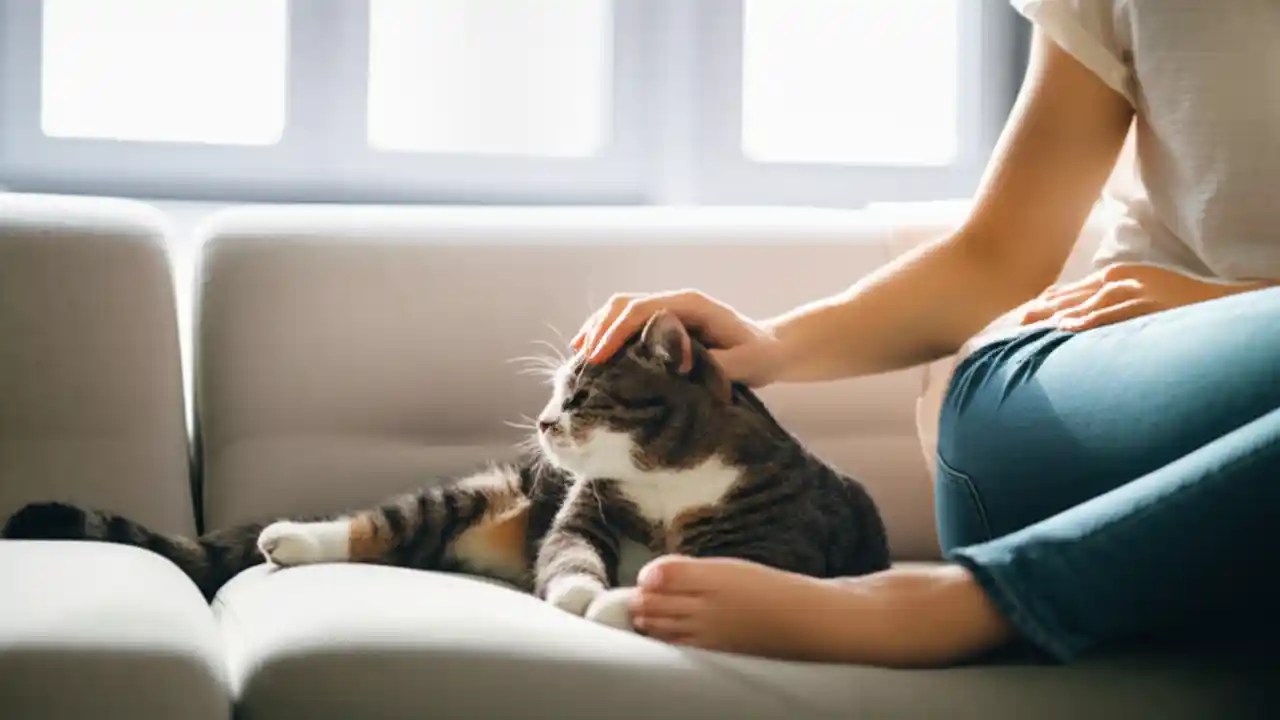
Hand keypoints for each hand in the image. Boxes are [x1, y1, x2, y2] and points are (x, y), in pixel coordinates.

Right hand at [571, 290, 784, 386]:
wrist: (771, 348)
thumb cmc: (759, 355)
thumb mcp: (744, 364)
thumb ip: (713, 364)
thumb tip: (678, 367)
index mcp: (691, 304)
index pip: (641, 309)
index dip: (616, 331)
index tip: (598, 357)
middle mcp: (676, 301)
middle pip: (624, 303)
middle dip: (600, 328)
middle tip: (584, 359)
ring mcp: (669, 310)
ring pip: (622, 309)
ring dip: (598, 328)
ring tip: (579, 354)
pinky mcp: (666, 323)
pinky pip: (629, 321)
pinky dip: (608, 332)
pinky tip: (593, 351)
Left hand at [1020, 263, 1264, 331]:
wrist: (1217, 303)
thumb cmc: (1175, 306)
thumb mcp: (1138, 297)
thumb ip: (1109, 304)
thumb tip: (1076, 321)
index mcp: (1116, 276)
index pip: (1070, 291)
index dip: (1044, 303)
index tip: (1019, 316)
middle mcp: (1119, 279)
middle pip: (1070, 296)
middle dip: (1041, 310)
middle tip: (1011, 323)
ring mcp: (1133, 290)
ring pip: (1085, 304)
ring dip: (1056, 316)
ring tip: (1028, 327)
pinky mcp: (1147, 304)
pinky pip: (1111, 314)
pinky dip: (1088, 320)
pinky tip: (1066, 328)